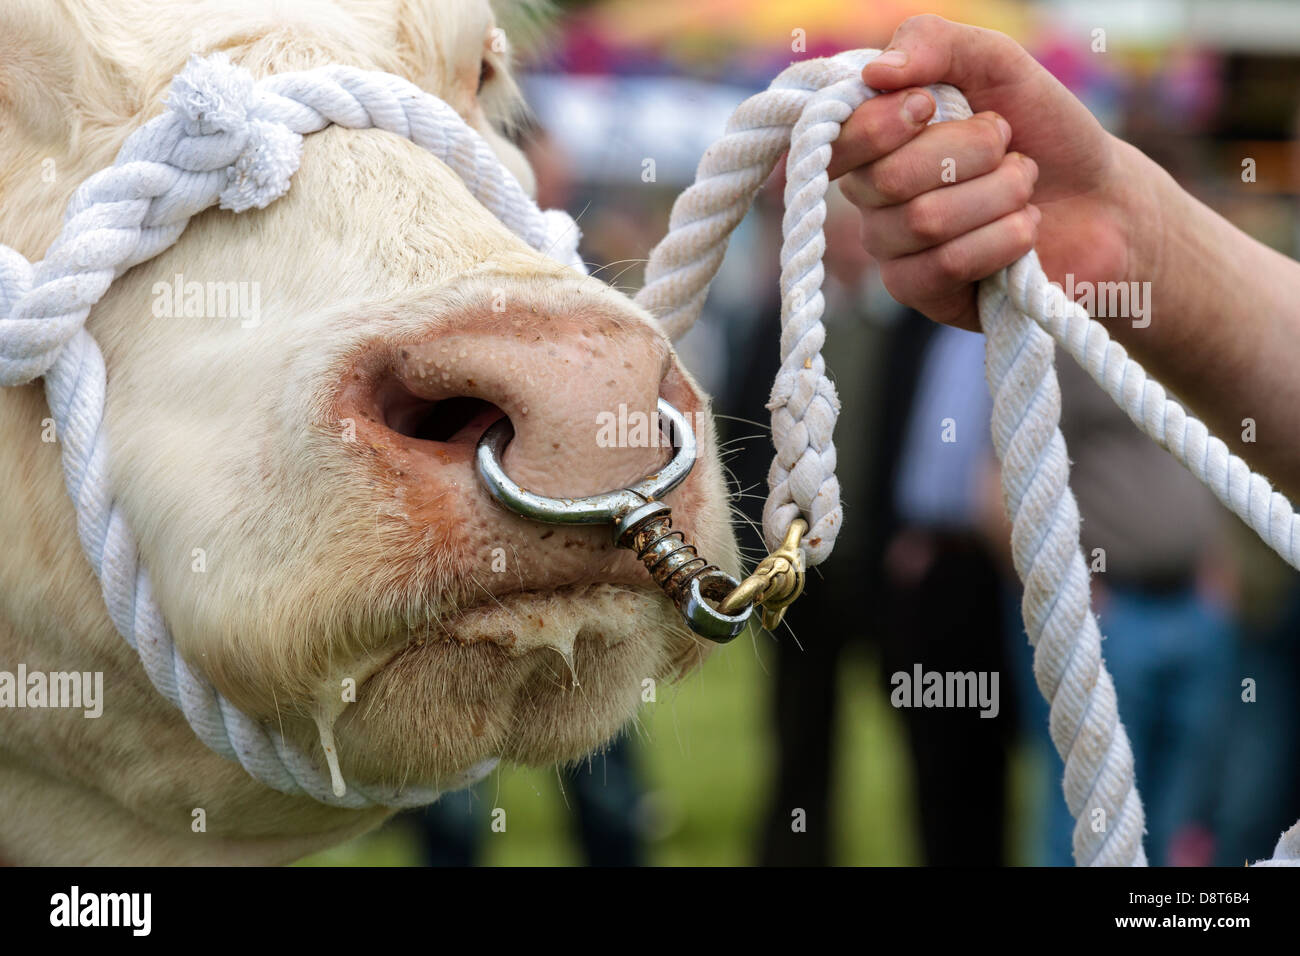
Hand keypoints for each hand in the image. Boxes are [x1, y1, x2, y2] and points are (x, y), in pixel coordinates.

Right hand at [829, 15, 1148, 329]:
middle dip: (969, 153)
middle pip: (887, 181)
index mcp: (875, 142)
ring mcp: (893, 249)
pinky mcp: (922, 292)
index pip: (839, 140)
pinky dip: (1001, 239)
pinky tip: (1024, 231)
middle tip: (1008, 146)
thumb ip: (936, 43)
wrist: (1103, 201)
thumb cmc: (1043, 130)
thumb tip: (875, 71)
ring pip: (924, 223)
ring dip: (999, 194)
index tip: (931, 105)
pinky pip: (945, 265)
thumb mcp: (997, 64)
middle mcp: (872, 198)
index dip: (883, 124)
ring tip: (1025, 187)